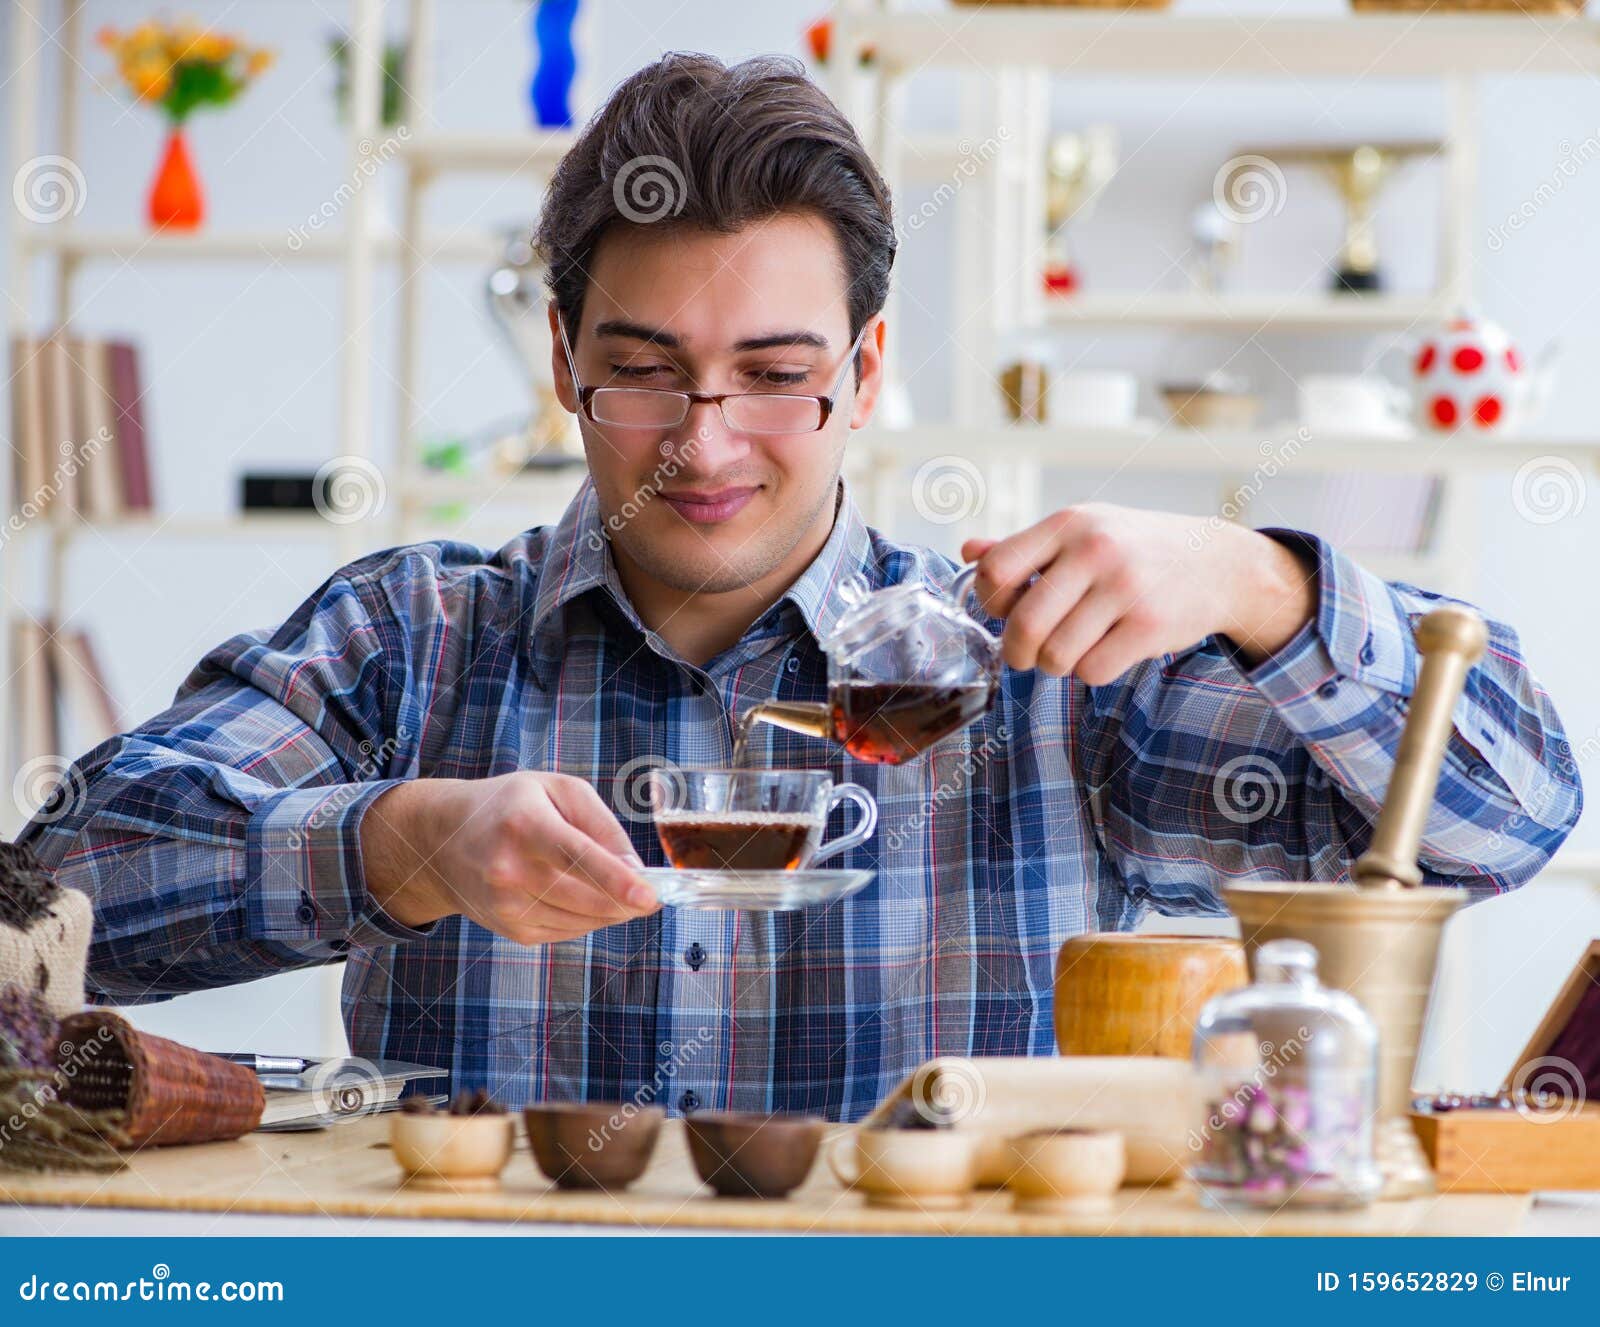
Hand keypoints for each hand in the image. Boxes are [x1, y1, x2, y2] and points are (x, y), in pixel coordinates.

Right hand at [362, 772, 658, 943]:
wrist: (442, 841)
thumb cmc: (510, 806)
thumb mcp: (558, 790)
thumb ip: (603, 826)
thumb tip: (635, 870)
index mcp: (524, 825)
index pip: (576, 857)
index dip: (616, 880)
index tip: (649, 896)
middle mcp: (509, 870)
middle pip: (587, 897)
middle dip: (627, 899)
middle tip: (648, 893)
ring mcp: (506, 906)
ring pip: (584, 921)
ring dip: (610, 909)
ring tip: (607, 885)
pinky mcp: (511, 930)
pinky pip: (570, 932)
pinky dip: (587, 918)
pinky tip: (577, 895)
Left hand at [961, 504, 1316, 683]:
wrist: (1217, 562)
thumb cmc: (1135, 548)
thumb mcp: (1083, 531)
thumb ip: (1024, 547)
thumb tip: (967, 552)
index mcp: (1068, 524)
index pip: (995, 570)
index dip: (990, 601)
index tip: (1006, 610)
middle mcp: (1094, 551)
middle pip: (1023, 626)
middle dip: (1016, 652)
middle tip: (1025, 654)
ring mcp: (1124, 588)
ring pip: (1056, 657)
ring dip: (1056, 664)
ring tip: (1075, 646)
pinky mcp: (1150, 626)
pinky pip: (1093, 671)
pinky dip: (1091, 671)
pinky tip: (1107, 649)